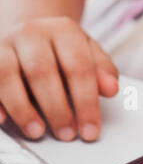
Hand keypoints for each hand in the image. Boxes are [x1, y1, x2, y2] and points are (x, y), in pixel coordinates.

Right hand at [0, 17, 117, 140]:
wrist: (28, 33)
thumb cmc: (61, 50)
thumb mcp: (86, 52)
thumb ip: (102, 70)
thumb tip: (111, 88)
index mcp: (62, 30)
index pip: (78, 66)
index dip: (86, 102)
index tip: (90, 130)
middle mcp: (30, 33)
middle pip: (42, 71)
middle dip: (56, 108)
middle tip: (67, 134)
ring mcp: (4, 45)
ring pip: (6, 75)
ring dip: (22, 108)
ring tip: (38, 132)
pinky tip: (3, 120)